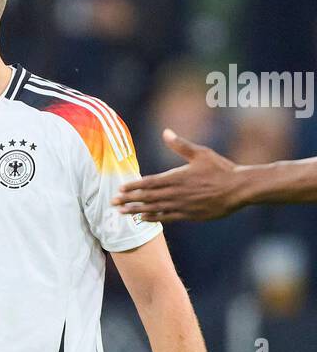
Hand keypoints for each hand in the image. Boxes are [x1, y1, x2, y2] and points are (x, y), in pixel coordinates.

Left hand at [113, 129, 244, 221]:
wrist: (239, 189)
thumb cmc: (221, 169)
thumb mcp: (201, 153)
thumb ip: (180, 145)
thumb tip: (165, 132)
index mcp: (177, 177)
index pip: (149, 182)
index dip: (133, 186)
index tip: (119, 189)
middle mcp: (176, 193)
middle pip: (147, 197)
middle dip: (128, 200)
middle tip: (112, 203)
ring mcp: (182, 206)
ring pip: (154, 209)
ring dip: (136, 211)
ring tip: (122, 213)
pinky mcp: (189, 215)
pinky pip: (167, 218)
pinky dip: (153, 219)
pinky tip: (142, 220)